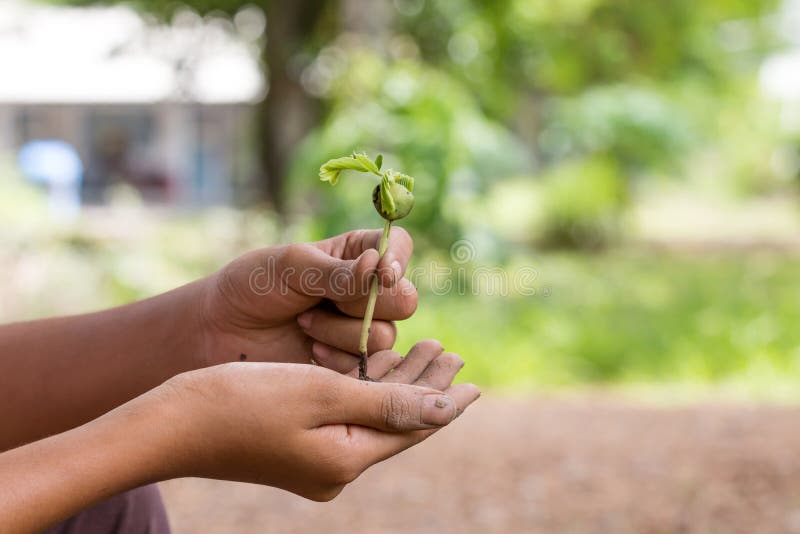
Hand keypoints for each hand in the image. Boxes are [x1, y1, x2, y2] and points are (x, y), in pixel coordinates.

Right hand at [159, 340, 478, 500]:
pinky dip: (367, 390)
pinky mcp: (298, 450)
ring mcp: (316, 462)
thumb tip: (442, 412)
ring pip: (372, 417)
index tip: (474, 381)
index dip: (445, 401)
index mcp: (346, 460)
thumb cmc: (243, 400)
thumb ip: (386, 402)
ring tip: (425, 351)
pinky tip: (378, 366)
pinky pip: (347, 418)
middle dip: (424, 385)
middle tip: (450, 351)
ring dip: (397, 383)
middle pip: (395, 422)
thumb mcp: (321, 393)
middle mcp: (336, 469)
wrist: (173, 423)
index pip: (413, 428)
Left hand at [196, 228, 416, 370]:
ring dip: (342, 334)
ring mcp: (362, 328)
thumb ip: (338, 273)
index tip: (381, 273)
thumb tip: (378, 268)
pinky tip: (312, 351)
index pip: (400, 247)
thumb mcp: (292, 268)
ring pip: (386, 336)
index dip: (397, 261)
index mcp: (357, 253)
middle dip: (362, 305)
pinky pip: (370, 366)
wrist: (222, 332)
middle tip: (320, 302)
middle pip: (404, 298)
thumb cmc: (253, 286)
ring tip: (304, 325)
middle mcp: (369, 290)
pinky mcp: (353, 363)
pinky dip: (340, 360)